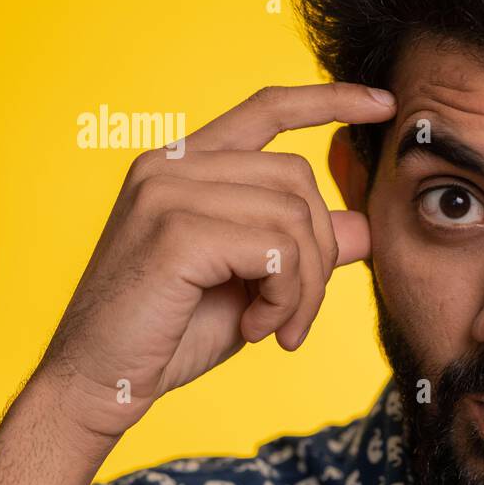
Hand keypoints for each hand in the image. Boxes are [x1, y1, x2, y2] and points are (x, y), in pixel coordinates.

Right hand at [33, 83, 395, 439]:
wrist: (99, 384)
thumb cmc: (169, 334)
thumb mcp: (252, 283)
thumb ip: (300, 247)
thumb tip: (363, 225)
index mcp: (186, 166)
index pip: (266, 108)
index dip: (329, 101)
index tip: (384, 103)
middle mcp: (171, 166)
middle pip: (298, 177)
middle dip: (319, 253)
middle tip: (296, 313)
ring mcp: (167, 193)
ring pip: (293, 217)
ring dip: (304, 286)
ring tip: (275, 326)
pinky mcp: (175, 233)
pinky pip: (276, 251)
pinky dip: (284, 297)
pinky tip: (257, 328)